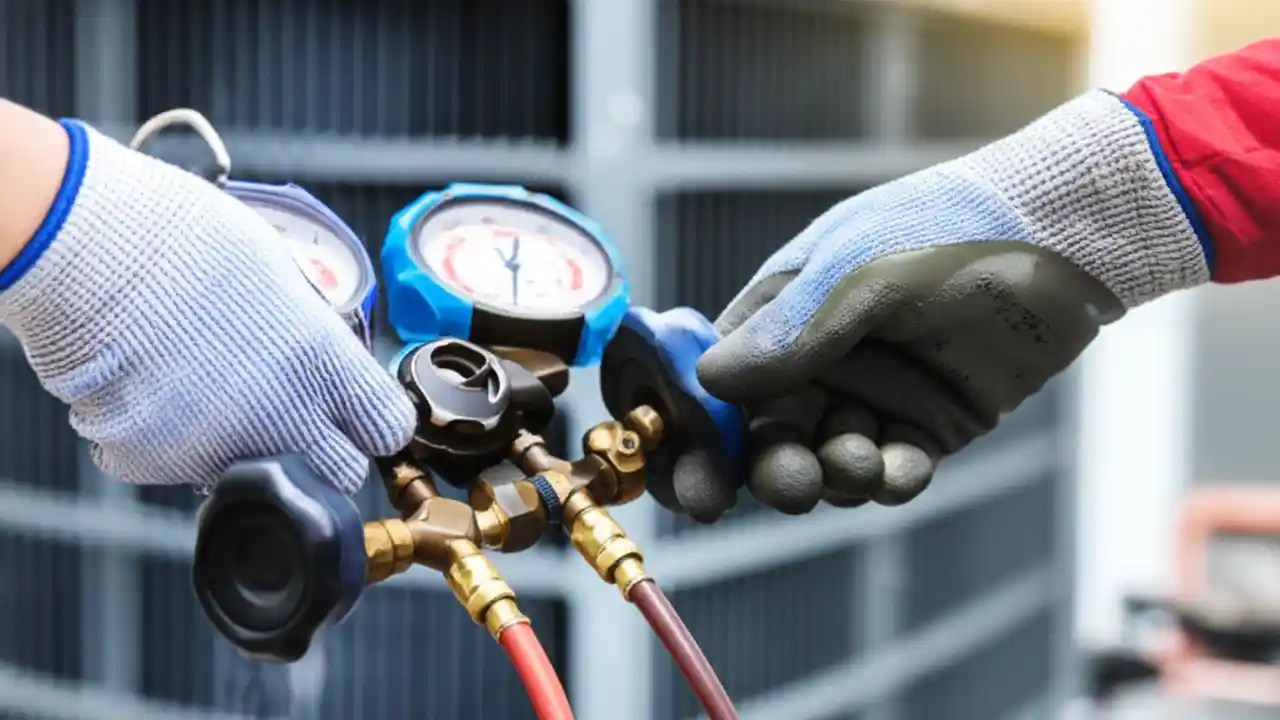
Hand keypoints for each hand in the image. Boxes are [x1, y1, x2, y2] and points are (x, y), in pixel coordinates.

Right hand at [0, 121, 414, 492]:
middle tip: (296, 416)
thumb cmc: (185, 240)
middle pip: (339, 476)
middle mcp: (279, 414)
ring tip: (209, 383)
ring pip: (257, 472)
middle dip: (325, 452)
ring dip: (246, 444)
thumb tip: (332, 366)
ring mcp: (215, 445)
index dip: (376, 423)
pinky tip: (161, 387)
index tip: (364, 417)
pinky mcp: (154, 460)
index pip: (388, 430)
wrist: (86, 247)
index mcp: (322, 362)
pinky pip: (181, 466)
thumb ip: (315, 336)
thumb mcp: (282, 276)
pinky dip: (176, 440)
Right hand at [665, 91, 1208, 519]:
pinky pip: (893, 467)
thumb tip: (709, 380)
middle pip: (769, 434)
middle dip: (773, 468)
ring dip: (836, 474)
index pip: (720, 382)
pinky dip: (891, 478)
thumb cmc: (946, 229)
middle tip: (792, 485)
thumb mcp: (857, 272)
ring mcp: (876, 392)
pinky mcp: (930, 422)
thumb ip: (790, 332)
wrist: (1063, 234)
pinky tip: (901, 470)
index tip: (694, 488)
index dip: (701, 438)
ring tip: (860, 462)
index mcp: (783, 312)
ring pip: (828, 459)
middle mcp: (820, 357)